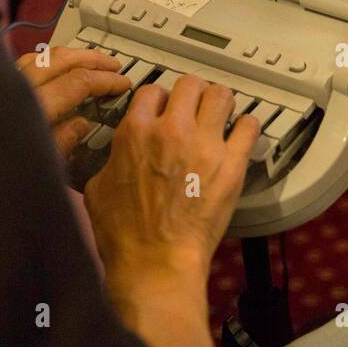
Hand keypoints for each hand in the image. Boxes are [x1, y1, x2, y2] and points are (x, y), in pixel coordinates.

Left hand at [15, 47, 131, 160]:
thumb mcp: (39, 170)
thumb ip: (63, 143)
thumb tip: (81, 125)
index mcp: (35, 108)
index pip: (79, 81)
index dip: (105, 79)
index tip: (122, 84)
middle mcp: (15, 90)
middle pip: (61, 59)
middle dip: (92, 59)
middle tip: (112, 65)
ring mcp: (1, 85)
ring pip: (41, 56)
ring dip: (69, 56)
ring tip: (87, 62)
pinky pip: (23, 64)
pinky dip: (45, 61)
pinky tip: (51, 69)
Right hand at [84, 74, 258, 346]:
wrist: (155, 262)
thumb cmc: (125, 235)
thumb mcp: (99, 188)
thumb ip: (113, 159)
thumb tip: (119, 156)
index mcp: (135, 132)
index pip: (153, 90)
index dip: (159, 99)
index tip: (164, 108)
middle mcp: (171, 130)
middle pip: (190, 84)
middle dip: (193, 94)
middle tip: (196, 106)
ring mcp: (204, 144)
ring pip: (221, 96)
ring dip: (221, 103)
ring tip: (221, 115)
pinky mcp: (231, 165)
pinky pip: (249, 126)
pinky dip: (247, 127)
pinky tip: (242, 134)